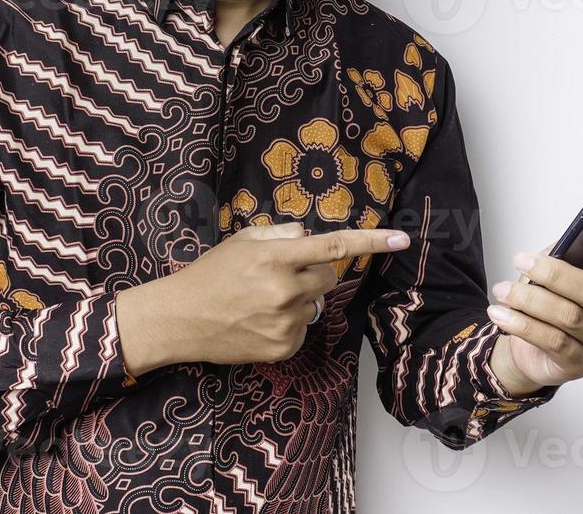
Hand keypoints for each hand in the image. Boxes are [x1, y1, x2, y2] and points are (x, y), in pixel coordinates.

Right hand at [119, 222, 409, 372]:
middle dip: (314, 272)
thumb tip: (310, 237)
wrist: (180, 319)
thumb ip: (282, 234)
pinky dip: (290, 323)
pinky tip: (260, 321)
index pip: (334, 246)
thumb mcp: (242, 241)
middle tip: (282, 273)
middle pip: (330, 276)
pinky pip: (305, 328)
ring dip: (300, 298)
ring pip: (316, 303)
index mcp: (275, 257)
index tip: (402, 238)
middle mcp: (285, 290)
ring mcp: (286, 322)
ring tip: (262, 300)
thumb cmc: (210, 274)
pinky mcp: (284, 348)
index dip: (371, 241)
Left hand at [486, 200, 582, 393]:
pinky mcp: (579, 362)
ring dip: (528, 299)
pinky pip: (549, 340)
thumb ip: (570, 250)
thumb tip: (582, 223)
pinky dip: (521, 323)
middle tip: (520, 260)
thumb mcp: (562, 271)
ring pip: (566, 316)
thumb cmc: (554, 301)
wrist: (537, 351)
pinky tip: (500, 313)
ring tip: (502, 290)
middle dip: (552, 273)